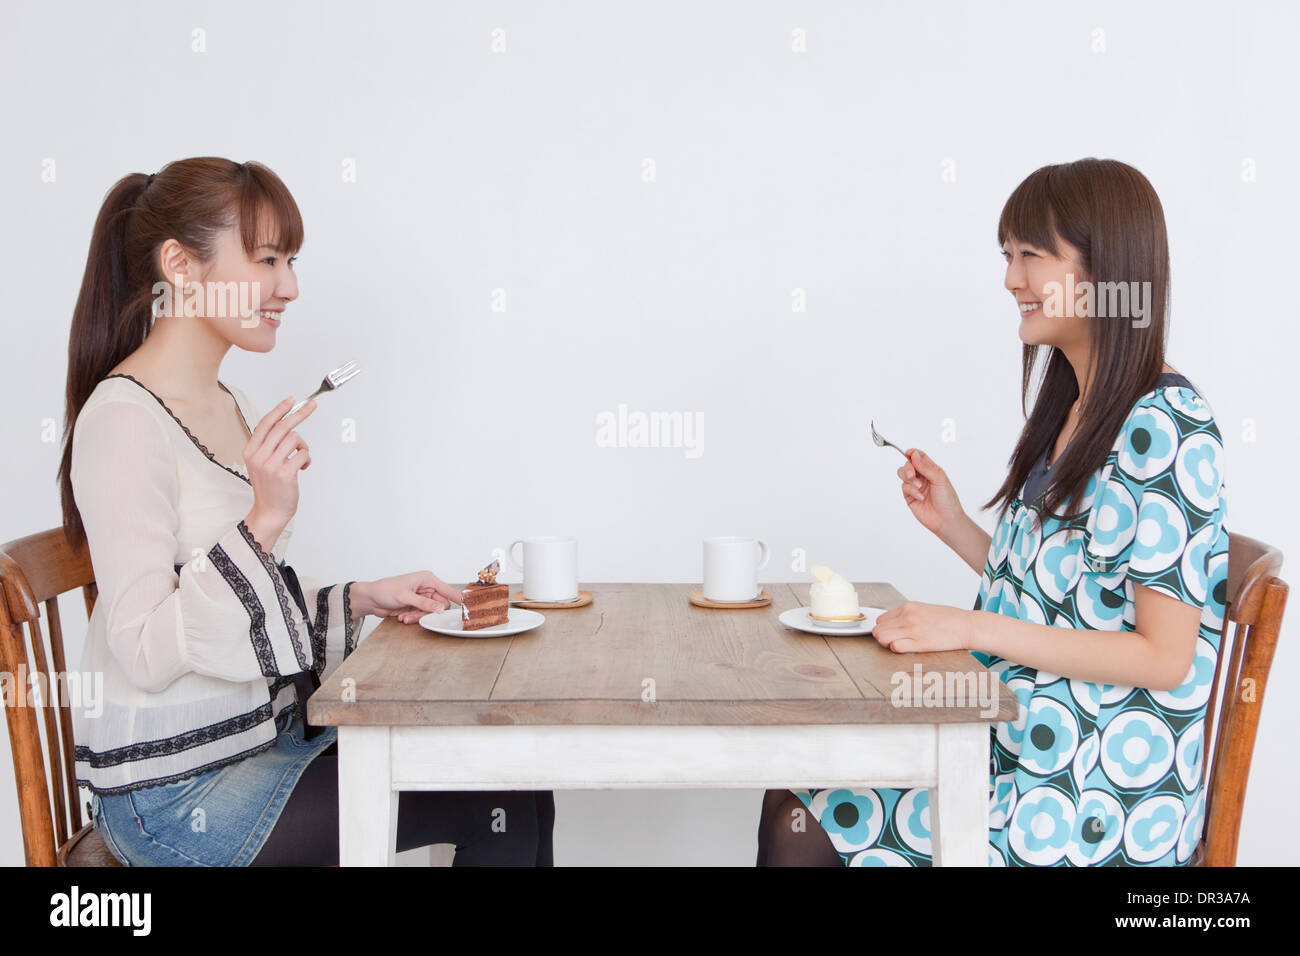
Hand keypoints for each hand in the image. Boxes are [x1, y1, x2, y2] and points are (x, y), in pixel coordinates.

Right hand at [244, 396, 316, 526]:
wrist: (270, 511)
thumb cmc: (269, 486)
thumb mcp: (260, 463)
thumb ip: (268, 445)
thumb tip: (285, 424)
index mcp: (250, 451)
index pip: (266, 423)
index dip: (280, 409)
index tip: (292, 400)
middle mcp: (258, 456)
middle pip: (282, 426)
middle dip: (300, 413)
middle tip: (312, 406)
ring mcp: (270, 465)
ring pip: (294, 439)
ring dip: (303, 446)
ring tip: (301, 458)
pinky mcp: (284, 473)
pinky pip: (303, 454)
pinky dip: (306, 458)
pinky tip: (303, 467)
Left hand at [356, 572, 464, 624]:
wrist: (370, 599)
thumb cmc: (385, 590)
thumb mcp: (405, 596)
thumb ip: (424, 603)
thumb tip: (440, 608)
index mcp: (428, 579)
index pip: (448, 590)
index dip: (458, 599)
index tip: (467, 607)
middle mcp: (427, 588)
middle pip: (440, 605)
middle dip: (428, 612)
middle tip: (416, 615)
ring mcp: (422, 599)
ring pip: (430, 613)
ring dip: (418, 617)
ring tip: (405, 616)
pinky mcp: (416, 607)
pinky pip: (422, 616)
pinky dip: (413, 618)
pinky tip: (402, 617)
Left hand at [871, 601, 971, 653]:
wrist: (967, 626)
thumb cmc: (949, 619)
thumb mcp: (924, 609)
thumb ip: (907, 615)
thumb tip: (892, 624)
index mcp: (908, 607)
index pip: (881, 619)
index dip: (883, 628)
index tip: (889, 634)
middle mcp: (908, 616)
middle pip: (879, 629)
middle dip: (882, 637)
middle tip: (892, 641)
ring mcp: (913, 629)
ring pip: (883, 638)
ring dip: (887, 644)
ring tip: (899, 645)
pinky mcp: (920, 643)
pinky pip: (895, 646)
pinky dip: (896, 649)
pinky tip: (906, 648)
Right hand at [898, 448, 964, 538]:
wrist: (946, 519)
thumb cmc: (948, 500)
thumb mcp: (940, 479)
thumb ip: (926, 467)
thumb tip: (914, 455)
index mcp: (931, 470)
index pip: (919, 457)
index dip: (913, 453)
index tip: (909, 453)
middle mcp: (922, 477)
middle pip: (908, 465)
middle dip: (908, 468)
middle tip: (912, 474)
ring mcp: (915, 486)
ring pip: (903, 475)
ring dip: (909, 479)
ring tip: (918, 486)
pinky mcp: (909, 496)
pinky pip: (904, 487)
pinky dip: (911, 491)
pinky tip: (920, 497)